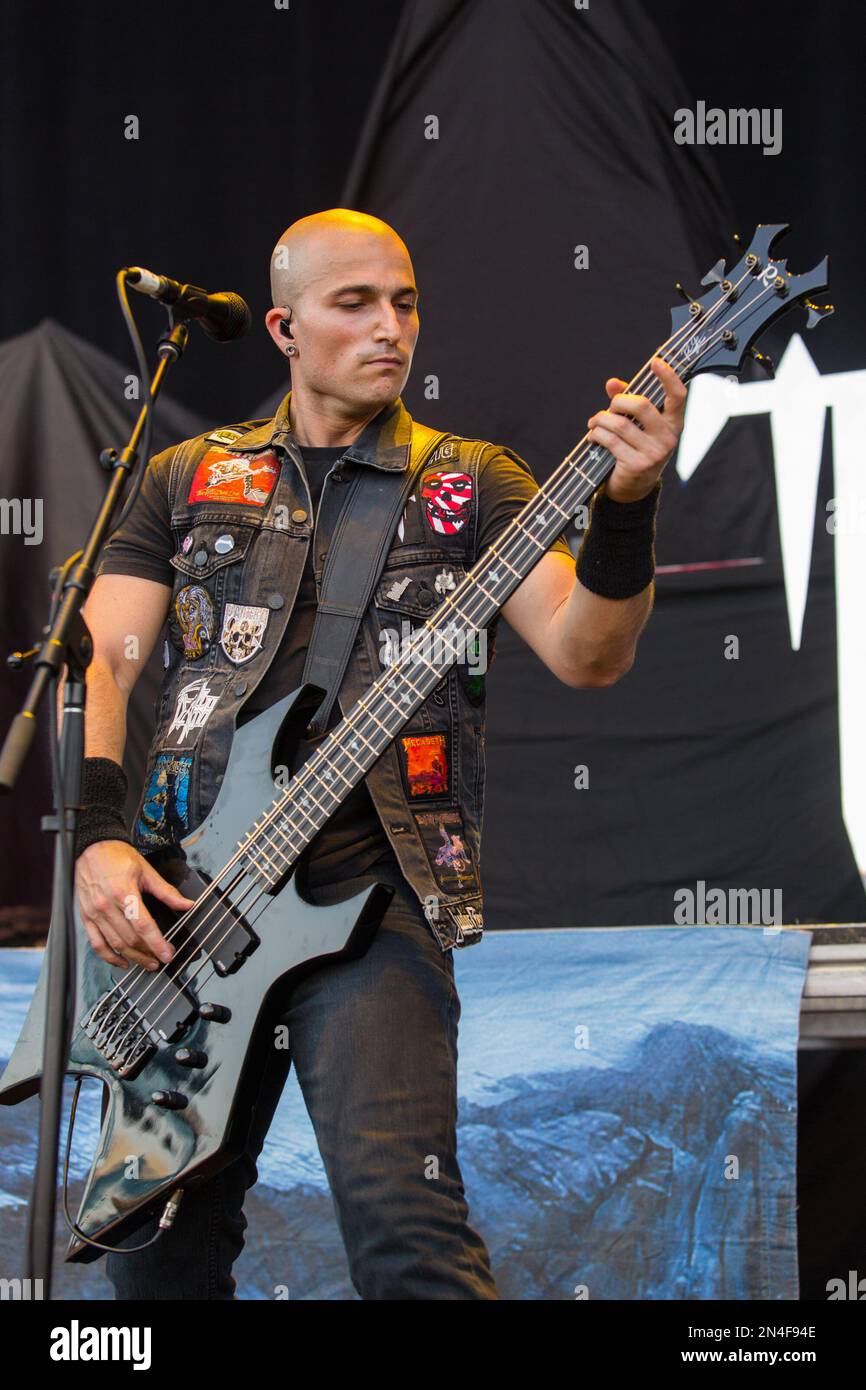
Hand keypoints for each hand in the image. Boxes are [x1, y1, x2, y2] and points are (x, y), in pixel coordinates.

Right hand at [75, 840, 194, 970]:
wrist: (91, 848)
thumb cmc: (117, 857)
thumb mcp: (146, 871)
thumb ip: (166, 891)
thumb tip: (186, 904)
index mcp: (124, 893)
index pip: (143, 926)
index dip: (157, 943)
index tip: (167, 954)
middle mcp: (107, 905)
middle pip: (130, 939)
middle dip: (148, 952)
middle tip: (161, 958)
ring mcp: (95, 913)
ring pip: (115, 944)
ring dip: (133, 958)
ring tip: (148, 963)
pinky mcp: (86, 917)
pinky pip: (97, 944)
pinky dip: (110, 957)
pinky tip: (123, 961)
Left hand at [587, 356, 686, 502]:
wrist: (634, 488)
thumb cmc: (636, 448)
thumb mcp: (637, 425)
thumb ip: (627, 401)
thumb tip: (612, 383)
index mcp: (674, 424)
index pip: (678, 396)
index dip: (669, 377)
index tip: (655, 362)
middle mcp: (668, 438)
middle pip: (641, 405)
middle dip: (618, 401)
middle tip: (609, 408)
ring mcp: (654, 453)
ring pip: (620, 423)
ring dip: (601, 419)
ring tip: (594, 422)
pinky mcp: (637, 465)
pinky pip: (611, 441)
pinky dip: (597, 435)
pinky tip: (593, 436)